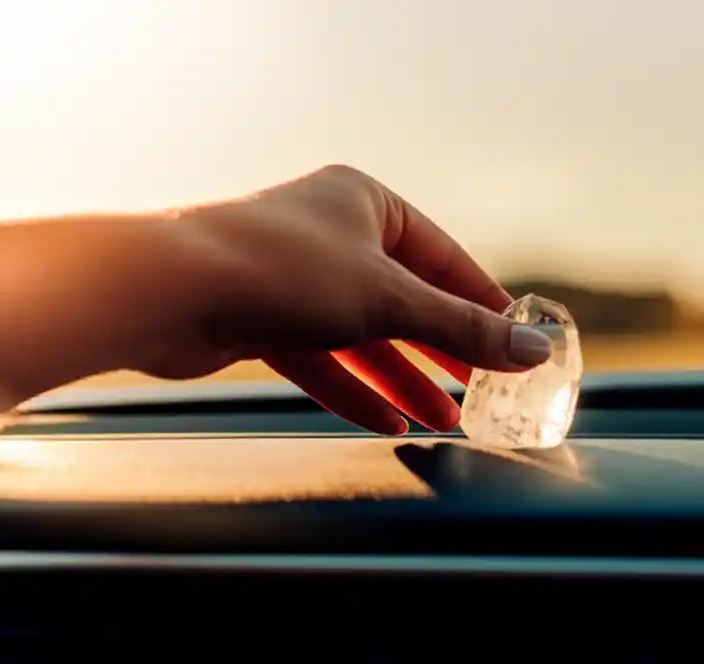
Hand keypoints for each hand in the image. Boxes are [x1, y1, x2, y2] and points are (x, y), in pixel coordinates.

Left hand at [140, 165, 552, 434]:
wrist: (166, 291)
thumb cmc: (281, 272)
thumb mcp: (390, 301)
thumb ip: (463, 330)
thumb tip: (537, 350)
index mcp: (365, 202)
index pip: (444, 256)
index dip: (484, 304)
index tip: (517, 345)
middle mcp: (330, 232)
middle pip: (404, 298)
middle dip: (442, 350)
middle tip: (484, 390)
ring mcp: (293, 277)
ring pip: (363, 334)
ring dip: (402, 378)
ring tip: (444, 420)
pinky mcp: (261, 318)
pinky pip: (323, 358)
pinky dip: (355, 389)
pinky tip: (387, 422)